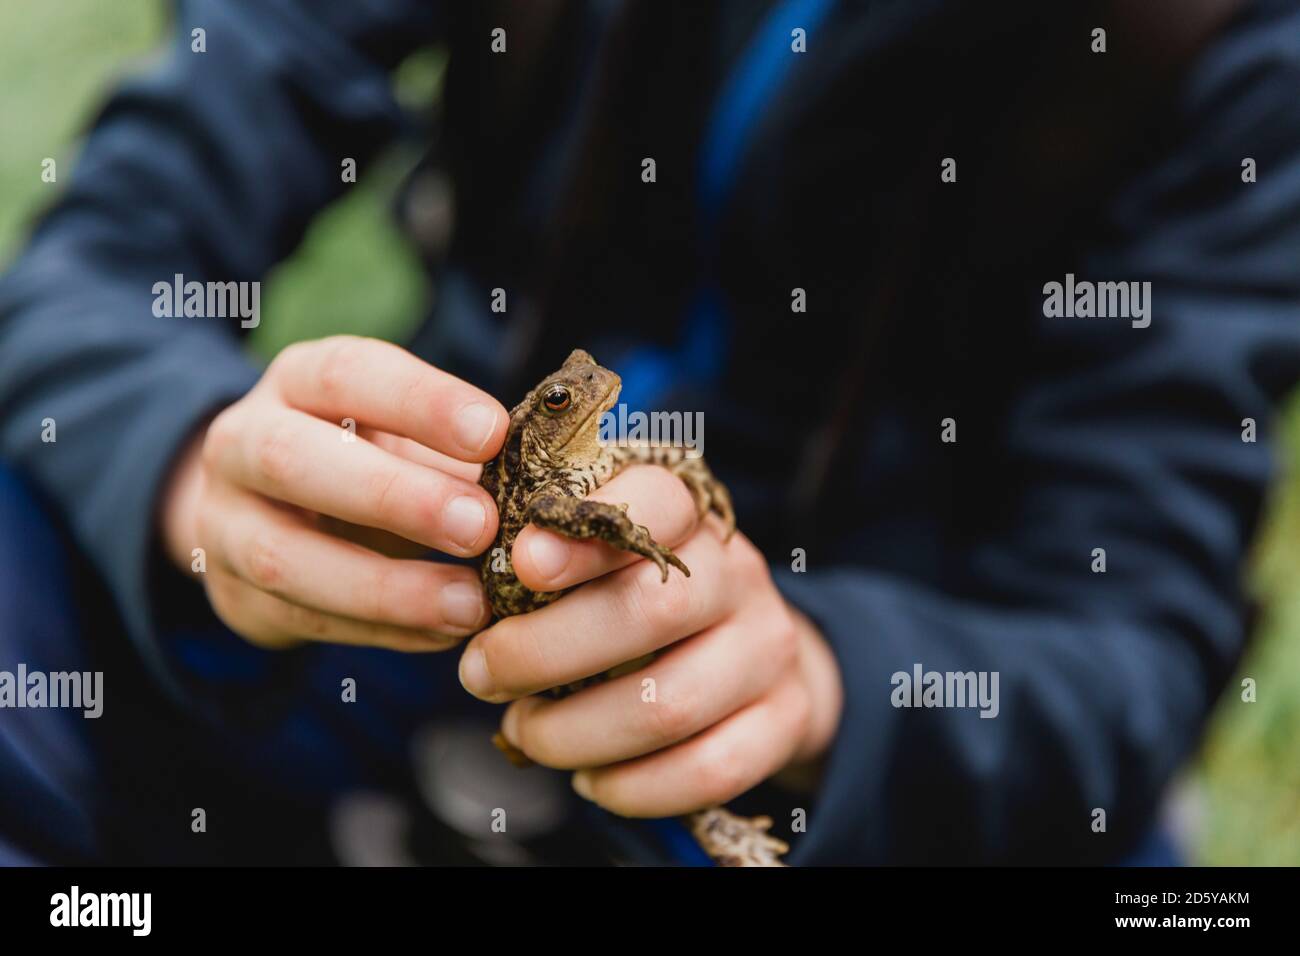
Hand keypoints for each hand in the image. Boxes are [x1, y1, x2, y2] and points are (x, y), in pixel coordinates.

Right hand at [160, 335, 507, 650]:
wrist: (267, 511)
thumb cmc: (365, 456)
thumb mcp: (404, 434)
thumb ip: (457, 449)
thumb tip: (540, 475)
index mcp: (298, 381)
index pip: (347, 373)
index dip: (420, 401)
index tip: (494, 433)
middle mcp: (243, 442)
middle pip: (294, 459)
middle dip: (393, 496)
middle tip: (481, 526)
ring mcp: (224, 522)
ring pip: (284, 556)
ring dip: (386, 588)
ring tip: (471, 605)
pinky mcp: (234, 596)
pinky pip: (303, 618)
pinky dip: (382, 631)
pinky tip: (444, 633)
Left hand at [457, 465, 843, 816]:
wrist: (754, 659)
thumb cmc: (643, 603)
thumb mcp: (608, 562)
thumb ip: (553, 560)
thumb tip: (468, 590)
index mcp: (690, 518)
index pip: (658, 500)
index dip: (586, 534)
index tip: (521, 562)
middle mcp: (738, 575)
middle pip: (648, 610)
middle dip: (545, 652)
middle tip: (482, 675)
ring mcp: (768, 648)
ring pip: (670, 704)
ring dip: (575, 732)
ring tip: (527, 733)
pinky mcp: (785, 719)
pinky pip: (710, 769)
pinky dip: (635, 788)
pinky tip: (591, 780)